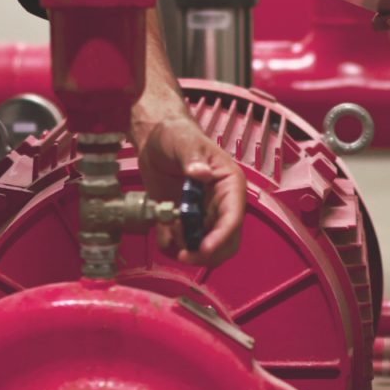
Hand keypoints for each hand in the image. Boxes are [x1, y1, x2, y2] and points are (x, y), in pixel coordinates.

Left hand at [136, 116, 245, 266]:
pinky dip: (173, 246)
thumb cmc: (177, 135)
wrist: (156, 142)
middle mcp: (221, 204)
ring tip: (169, 231)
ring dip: (188, 250)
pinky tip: (163, 230)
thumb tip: (201, 173)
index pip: (233, 217)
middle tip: (183, 254)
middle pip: (226, 242)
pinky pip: (184, 245)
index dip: (221, 237)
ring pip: (207, 249)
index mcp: (229, 184)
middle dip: (206, 253)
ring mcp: (204, 216)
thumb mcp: (183, 141)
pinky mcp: (186, 223)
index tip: (204, 249)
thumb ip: (192, 156)